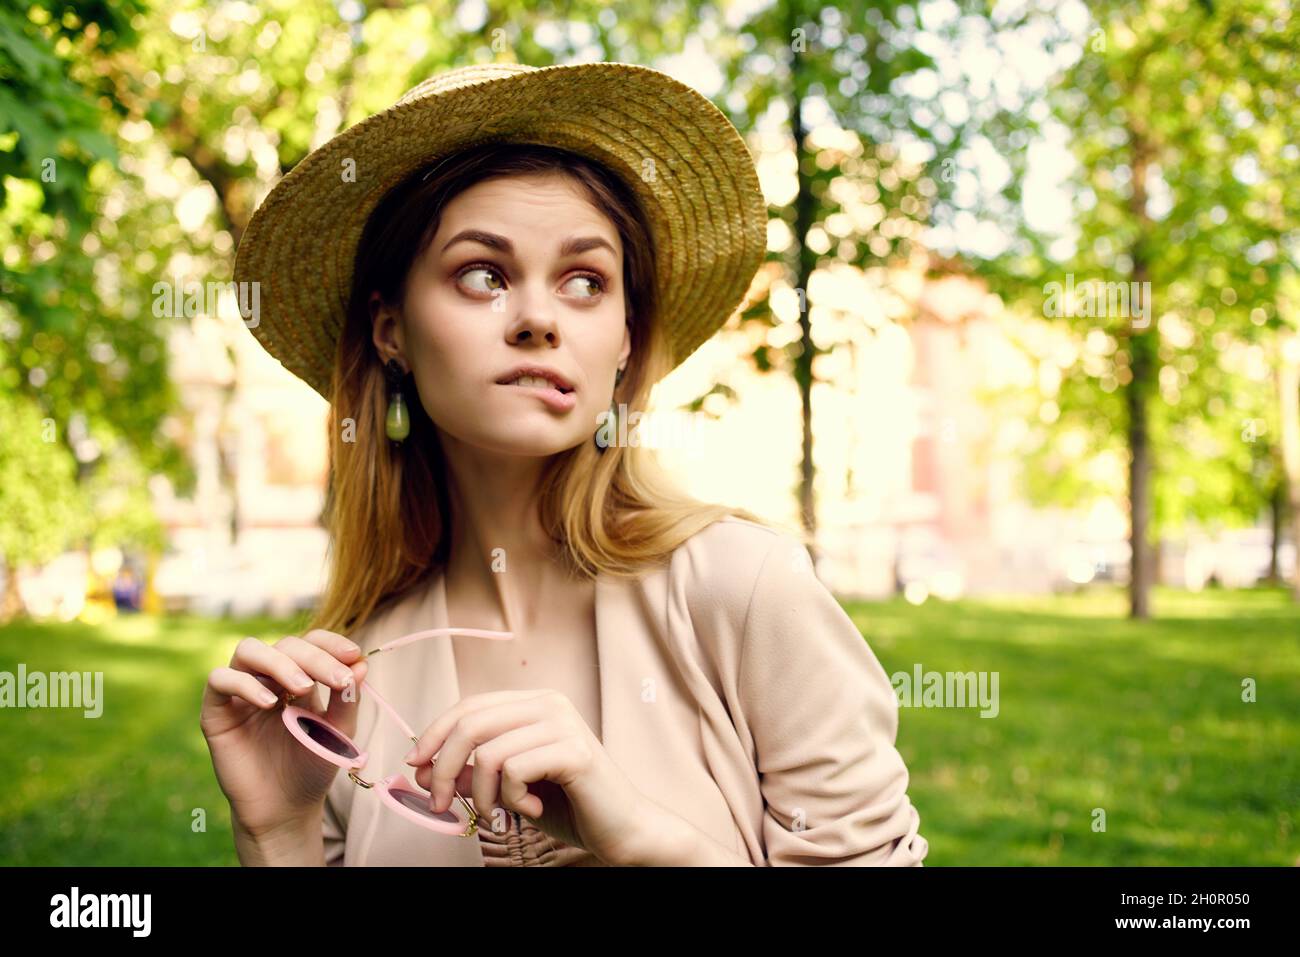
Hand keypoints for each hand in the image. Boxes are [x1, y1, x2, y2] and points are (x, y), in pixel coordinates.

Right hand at [201, 629, 368, 837]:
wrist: (286, 808)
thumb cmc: (313, 767)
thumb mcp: (339, 732)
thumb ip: (348, 699)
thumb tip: (362, 663)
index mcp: (300, 677)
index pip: (311, 643)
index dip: (330, 643)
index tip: (353, 655)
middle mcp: (269, 678)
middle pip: (285, 645)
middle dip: (314, 658)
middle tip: (336, 680)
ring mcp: (241, 692)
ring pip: (249, 651)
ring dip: (280, 663)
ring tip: (303, 688)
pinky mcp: (216, 711)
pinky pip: (220, 680)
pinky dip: (244, 684)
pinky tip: (270, 703)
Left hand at [404, 689, 652, 864]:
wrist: (620, 829)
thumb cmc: (566, 805)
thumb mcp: (508, 786)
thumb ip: (473, 770)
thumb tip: (424, 767)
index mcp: (534, 702)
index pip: (470, 706)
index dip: (435, 733)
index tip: (416, 766)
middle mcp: (549, 703)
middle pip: (471, 724)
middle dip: (445, 768)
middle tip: (441, 804)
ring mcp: (564, 723)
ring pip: (489, 752)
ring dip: (483, 794)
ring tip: (501, 812)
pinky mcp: (574, 750)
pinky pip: (515, 771)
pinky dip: (513, 800)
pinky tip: (534, 810)